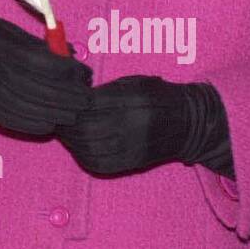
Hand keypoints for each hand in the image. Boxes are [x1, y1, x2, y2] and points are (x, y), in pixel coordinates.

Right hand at [0, 11, 92, 135]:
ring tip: (76, 108)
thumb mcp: (7, 28)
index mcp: (1, 48)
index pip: (44, 66)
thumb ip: (38, 44)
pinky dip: (42, 124)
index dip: (69, 72)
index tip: (84, 72)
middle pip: (43, 92)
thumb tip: (71, 53)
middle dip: (71, 96)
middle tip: (87, 94)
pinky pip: (20, 124)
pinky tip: (54, 120)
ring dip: (61, 113)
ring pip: (35, 112)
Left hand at [56, 76, 232, 176]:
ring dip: (73, 143)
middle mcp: (133, 125)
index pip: (90, 105)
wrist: (189, 123)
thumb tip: (76, 99)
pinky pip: (101, 165)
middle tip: (60, 121)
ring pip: (90, 150)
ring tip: (67, 134)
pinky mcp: (134, 163)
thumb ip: (106, 90)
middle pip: (86, 130)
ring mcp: (134, 147)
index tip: (64, 103)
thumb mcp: (135, 83)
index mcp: (133, 100)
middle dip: (68, 126)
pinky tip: (80, 148)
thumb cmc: (159, 96)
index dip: (72, 106)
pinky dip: (85, 158)